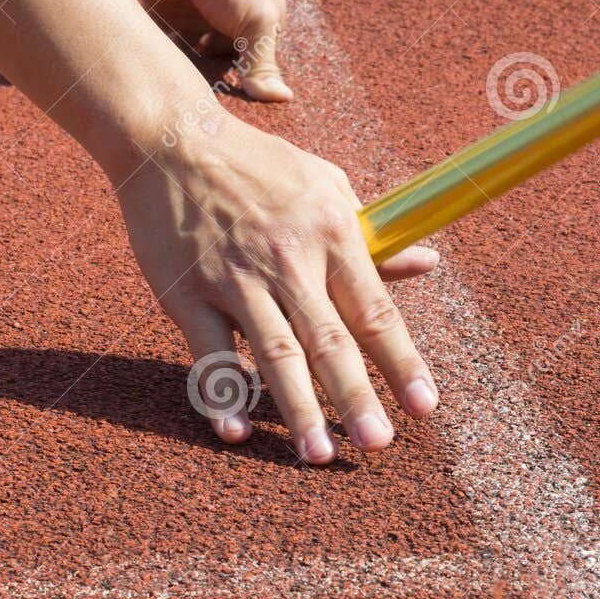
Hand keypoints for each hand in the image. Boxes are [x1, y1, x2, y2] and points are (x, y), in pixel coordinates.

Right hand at [115, 109, 439, 463]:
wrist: (172, 142)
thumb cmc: (259, 168)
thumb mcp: (327, 186)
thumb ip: (372, 236)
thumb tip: (427, 262)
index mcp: (332, 233)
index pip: (375, 311)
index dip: (402, 362)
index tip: (423, 407)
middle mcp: (288, 260)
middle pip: (330, 341)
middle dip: (357, 397)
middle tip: (378, 444)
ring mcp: (235, 279)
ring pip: (274, 354)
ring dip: (298, 409)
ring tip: (316, 456)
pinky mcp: (187, 293)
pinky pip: (209, 353)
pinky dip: (222, 395)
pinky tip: (236, 432)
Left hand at [129, 0, 292, 102]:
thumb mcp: (255, 21)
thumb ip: (263, 63)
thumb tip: (283, 99)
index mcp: (264, 20)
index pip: (262, 65)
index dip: (251, 86)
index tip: (240, 108)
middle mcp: (234, 23)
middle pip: (230, 67)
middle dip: (222, 83)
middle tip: (209, 101)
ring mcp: (203, 23)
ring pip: (201, 65)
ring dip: (195, 75)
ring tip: (187, 89)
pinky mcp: (173, 22)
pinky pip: (175, 53)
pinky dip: (172, 63)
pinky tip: (168, 74)